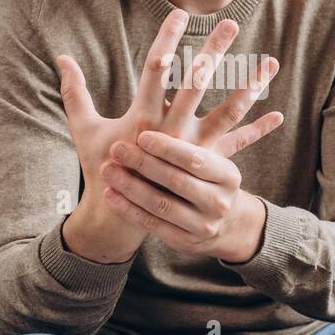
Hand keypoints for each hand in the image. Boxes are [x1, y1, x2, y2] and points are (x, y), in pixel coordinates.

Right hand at [55, 9, 282, 261]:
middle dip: (214, 51)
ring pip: (227, 112)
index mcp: (143, 117)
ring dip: (249, 86)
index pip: (156, 68)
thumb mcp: (84, 128)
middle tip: (230, 23)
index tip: (180, 13)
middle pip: (196, 83)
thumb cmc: (101, 166)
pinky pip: (236, 145)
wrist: (122, 214)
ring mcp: (194, 148)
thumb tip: (61, 58)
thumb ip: (75, 91)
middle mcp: (173, 130)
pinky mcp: (206, 164)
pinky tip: (278, 116)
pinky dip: (257, 130)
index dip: (167, 39)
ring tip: (270, 63)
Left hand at [100, 131, 267, 262]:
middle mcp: (219, 201)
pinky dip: (129, 208)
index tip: (142, 134)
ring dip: (131, 187)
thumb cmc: (205, 177)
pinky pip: (152, 224)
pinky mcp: (185, 242)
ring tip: (107, 169)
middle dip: (144, 164)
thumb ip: (192, 130)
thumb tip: (165, 92)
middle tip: (117, 147)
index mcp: (228, 174)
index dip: (168, 147)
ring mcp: (203, 225)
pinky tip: (110, 194)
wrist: (221, 222)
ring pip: (161, 205)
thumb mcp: (209, 154)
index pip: (196, 159)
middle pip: (177, 181)